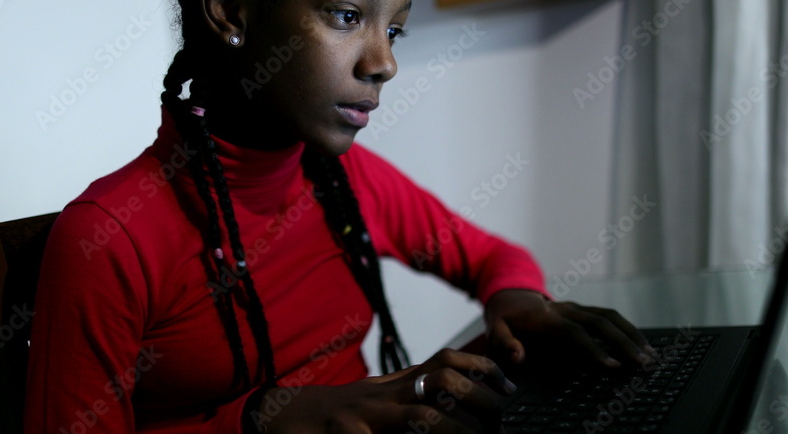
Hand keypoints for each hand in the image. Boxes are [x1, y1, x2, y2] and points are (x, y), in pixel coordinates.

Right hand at [251, 349, 516, 433]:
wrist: (277, 415)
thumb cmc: (334, 415)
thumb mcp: (377, 400)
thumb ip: (411, 397)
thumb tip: (454, 398)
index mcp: (395, 385)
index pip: (446, 361)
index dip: (482, 369)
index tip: (509, 386)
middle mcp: (384, 393)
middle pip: (443, 381)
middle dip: (480, 398)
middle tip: (501, 418)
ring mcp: (364, 415)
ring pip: (421, 416)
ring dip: (455, 432)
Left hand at [484, 289, 653, 368]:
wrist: (509, 292)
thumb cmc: (503, 316)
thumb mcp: (494, 328)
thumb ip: (503, 342)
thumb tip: (519, 357)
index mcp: (546, 317)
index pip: (574, 333)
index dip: (594, 349)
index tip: (613, 366)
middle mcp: (565, 309)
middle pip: (600, 322)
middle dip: (624, 342)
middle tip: (643, 363)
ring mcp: (576, 307)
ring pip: (609, 316)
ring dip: (632, 334)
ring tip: (651, 355)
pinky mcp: (582, 309)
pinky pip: (609, 316)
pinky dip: (627, 329)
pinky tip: (641, 344)